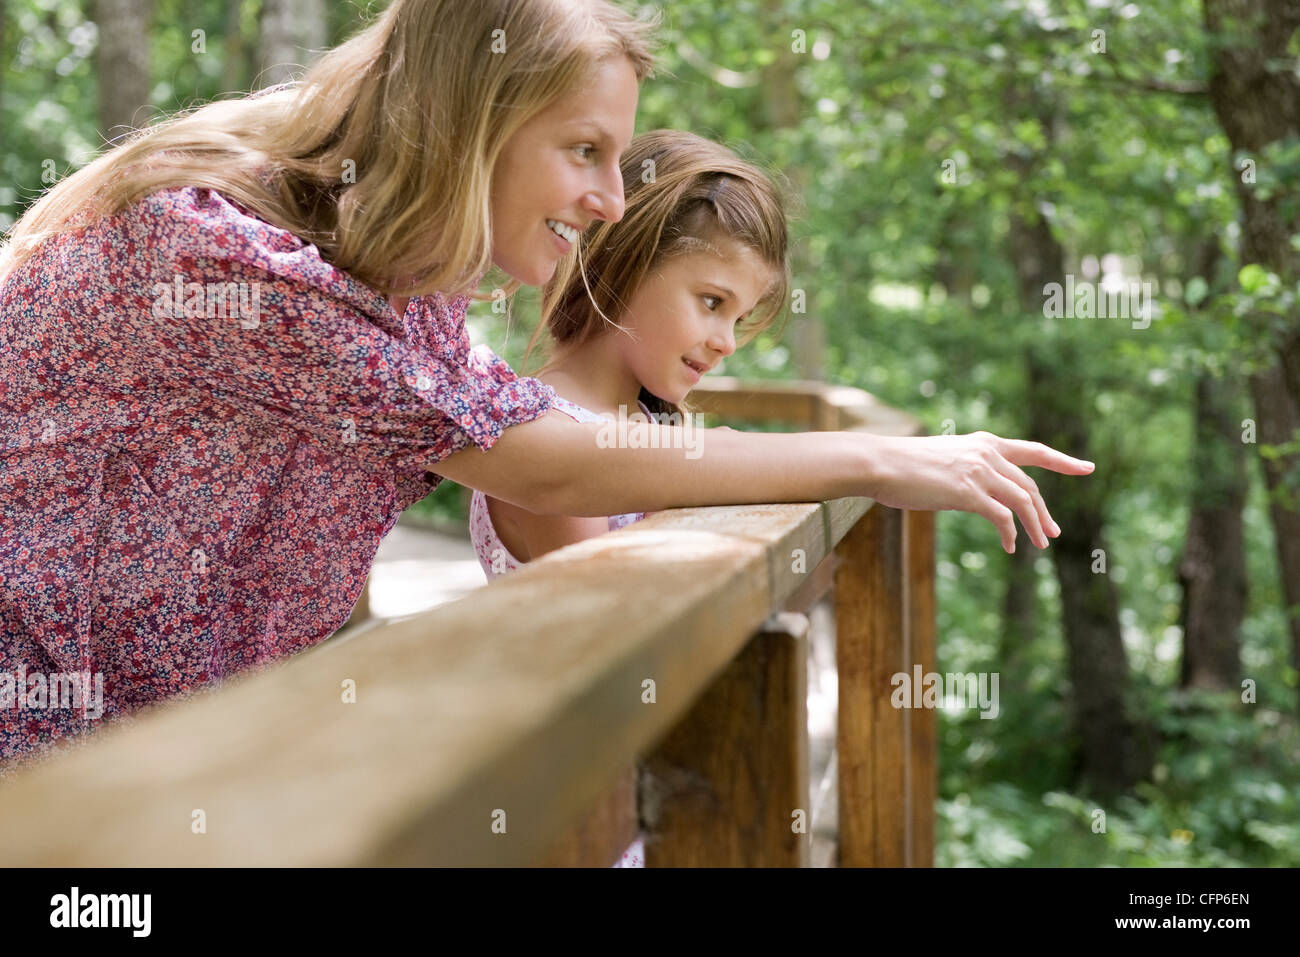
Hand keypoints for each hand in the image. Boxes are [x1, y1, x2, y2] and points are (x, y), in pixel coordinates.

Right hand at [866, 431, 1094, 553]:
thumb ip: (968, 470)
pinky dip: (1011, 534)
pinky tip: (1011, 547)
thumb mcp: (945, 460)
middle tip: (1053, 534)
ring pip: (1023, 502)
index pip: (1034, 451)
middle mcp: (987, 453)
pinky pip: (1002, 517)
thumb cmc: (903, 465)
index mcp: (984, 442)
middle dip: (1044, 513)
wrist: (881, 463)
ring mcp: (979, 471)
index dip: (1063, 461)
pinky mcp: (969, 492)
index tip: (1088, 468)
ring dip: (1034, 526)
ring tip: (1040, 545)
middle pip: (1030, 486)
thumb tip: (978, 494)